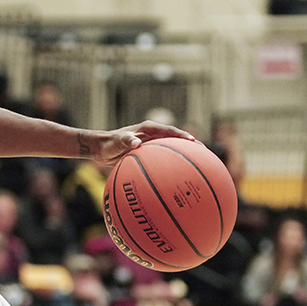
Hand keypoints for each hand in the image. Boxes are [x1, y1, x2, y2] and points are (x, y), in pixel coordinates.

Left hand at [79, 120, 194, 166]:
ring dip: (185, 155)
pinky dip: (173, 164)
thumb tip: (136, 143)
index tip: (193, 141)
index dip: (182, 135)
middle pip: (177, 138)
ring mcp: (153, 143)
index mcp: (148, 128)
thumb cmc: (108, 143)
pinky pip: (165, 158)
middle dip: (191, 144)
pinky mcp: (150, 153)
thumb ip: (126, 141)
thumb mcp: (116, 142)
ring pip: (173, 148)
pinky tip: (179, 177)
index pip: (169, 130)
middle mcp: (153, 134)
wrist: (101, 148)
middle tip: (205, 153)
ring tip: (201, 165)